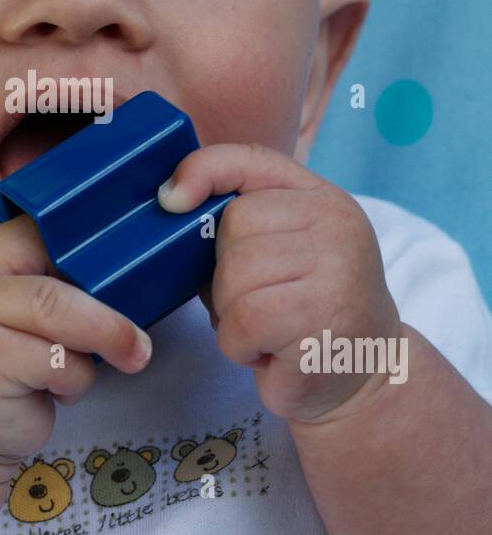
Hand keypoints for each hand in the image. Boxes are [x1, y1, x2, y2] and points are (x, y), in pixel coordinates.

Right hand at [0, 213, 151, 481]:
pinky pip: (57, 366)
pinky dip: (73, 384)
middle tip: (139, 346)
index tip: (129, 277)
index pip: (44, 232)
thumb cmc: (3, 366)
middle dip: (108, 321)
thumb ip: (57, 285)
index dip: (92, 254)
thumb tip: (134, 274)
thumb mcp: (23, 312)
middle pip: (55, 288)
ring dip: (90, 355)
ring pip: (60, 324)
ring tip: (76, 372)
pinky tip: (52, 392)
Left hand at [158, 143, 402, 423]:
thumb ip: (237, 216)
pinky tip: (271, 350)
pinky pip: (243, 321)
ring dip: (231, 315)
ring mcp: (337, 269)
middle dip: (224, 274)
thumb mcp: (277, 251)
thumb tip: (171, 198)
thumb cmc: (305, 310)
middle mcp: (337, 223)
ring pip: (233, 276)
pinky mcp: (324, 318)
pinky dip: (240, 345)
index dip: (202, 172)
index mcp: (322, 198)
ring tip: (266, 329)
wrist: (365, 373)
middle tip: (257, 303)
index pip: (249, 160)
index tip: (171, 200)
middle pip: (233, 226)